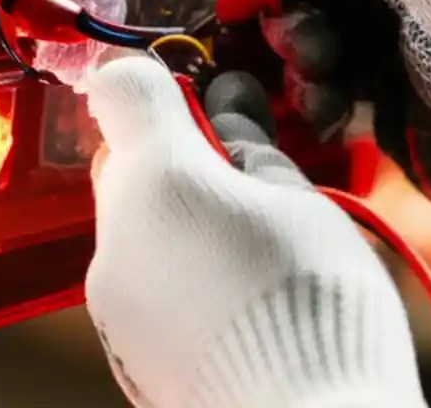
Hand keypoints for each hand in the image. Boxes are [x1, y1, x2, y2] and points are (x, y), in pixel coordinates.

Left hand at [82, 52, 426, 407]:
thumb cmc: (319, 307)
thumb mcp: (302, 203)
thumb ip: (252, 148)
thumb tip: (229, 114)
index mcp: (161, 180)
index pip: (121, 87)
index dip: (160, 86)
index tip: (199, 102)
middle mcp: (116, 234)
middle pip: (124, 160)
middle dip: (172, 159)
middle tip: (241, 183)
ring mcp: (111, 296)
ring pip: (128, 223)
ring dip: (171, 219)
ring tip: (242, 253)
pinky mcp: (119, 344)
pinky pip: (135, 280)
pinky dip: (169, 273)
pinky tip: (225, 298)